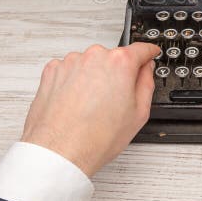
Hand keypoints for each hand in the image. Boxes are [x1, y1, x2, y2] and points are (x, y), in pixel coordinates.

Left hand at [21, 43, 159, 176]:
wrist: (59, 151)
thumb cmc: (96, 137)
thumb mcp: (139, 113)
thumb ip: (146, 83)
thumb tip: (145, 71)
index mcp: (120, 63)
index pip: (140, 49)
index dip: (148, 53)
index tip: (149, 54)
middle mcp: (95, 56)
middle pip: (113, 58)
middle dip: (117, 74)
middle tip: (114, 100)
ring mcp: (71, 62)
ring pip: (90, 64)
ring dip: (93, 78)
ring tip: (90, 107)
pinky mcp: (52, 71)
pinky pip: (70, 71)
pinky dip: (74, 82)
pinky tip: (75, 104)